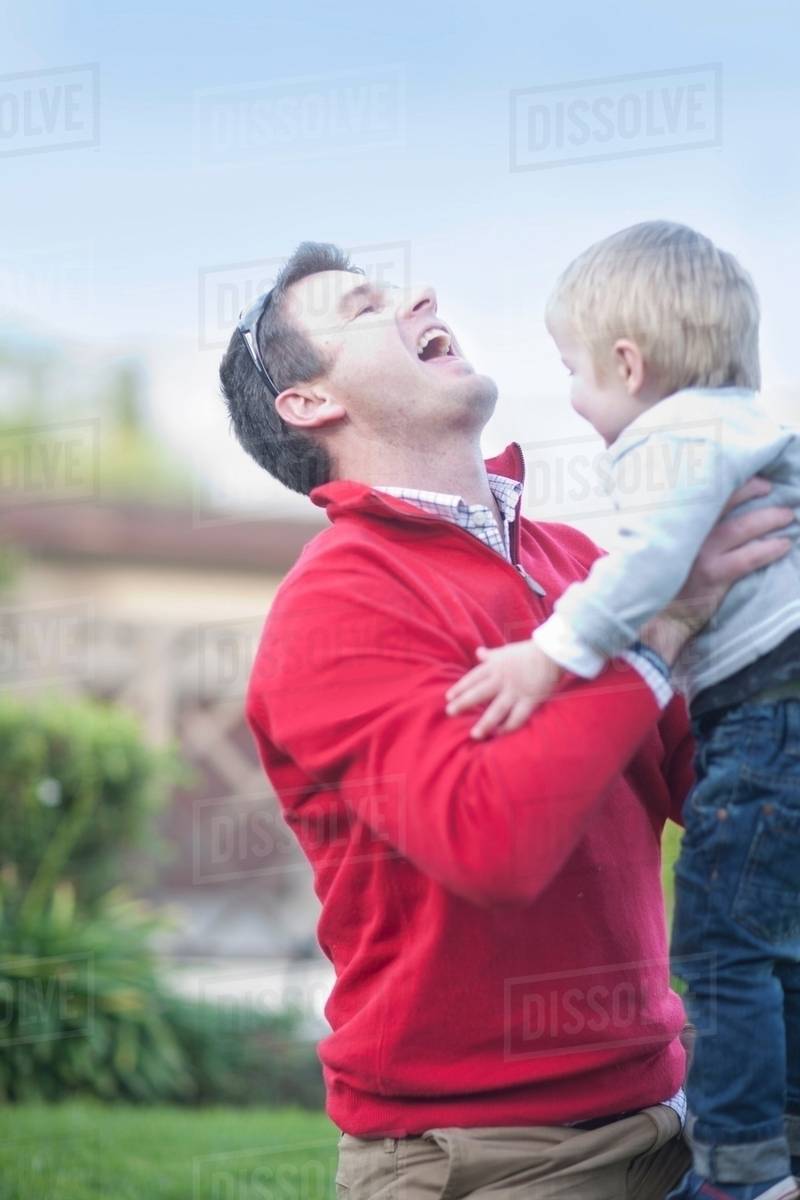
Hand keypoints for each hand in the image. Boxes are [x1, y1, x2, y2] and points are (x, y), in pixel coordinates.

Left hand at [445, 640, 564, 738]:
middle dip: (464, 703)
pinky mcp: (530, 701)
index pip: (473, 678)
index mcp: (495, 666)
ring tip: (474, 734)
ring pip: (497, 709)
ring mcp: (516, 691)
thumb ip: (490, 655)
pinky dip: (509, 726)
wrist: (552, 653)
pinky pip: (518, 717)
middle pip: (480, 693)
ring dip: (485, 723)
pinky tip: (499, 734)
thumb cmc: (527, 652)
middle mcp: (502, 679)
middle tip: (450, 712)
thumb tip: (478, 652)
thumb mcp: (505, 651)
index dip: (460, 687)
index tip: (449, 697)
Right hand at [640, 476, 794, 663]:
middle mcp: (686, 533)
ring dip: (768, 519)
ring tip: (786, 516)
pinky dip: (769, 549)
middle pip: (724, 502)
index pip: (702, 492)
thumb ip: (675, 530)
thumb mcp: (660, 548)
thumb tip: (701, 513)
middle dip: (751, 491)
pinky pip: (748, 557)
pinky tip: (784, 545)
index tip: (743, 478)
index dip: (726, 482)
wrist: (655, 618)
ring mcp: (701, 554)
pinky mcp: (713, 575)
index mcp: (673, 523)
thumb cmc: (659, 582)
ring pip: (741, 528)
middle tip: (769, 489)